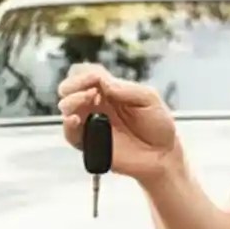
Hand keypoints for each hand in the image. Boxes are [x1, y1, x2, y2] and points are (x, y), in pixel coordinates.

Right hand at [57, 63, 179, 183]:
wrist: (163, 155)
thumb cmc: (158, 125)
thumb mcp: (149, 98)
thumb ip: (126, 89)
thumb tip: (103, 82)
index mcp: (109, 90)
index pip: (87, 73)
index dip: (85, 73)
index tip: (95, 79)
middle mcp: (96, 105)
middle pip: (70, 88)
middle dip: (73, 85)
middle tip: (89, 91)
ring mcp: (91, 123)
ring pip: (67, 108)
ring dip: (71, 101)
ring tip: (86, 100)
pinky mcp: (90, 143)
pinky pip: (70, 134)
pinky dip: (67, 125)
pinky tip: (74, 119)